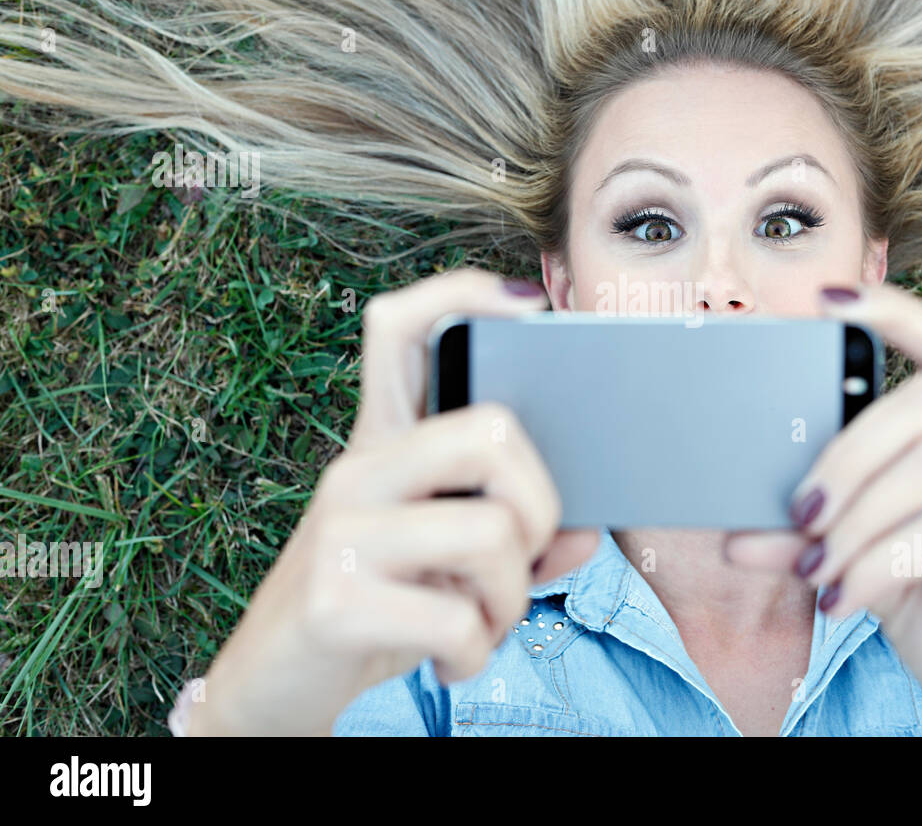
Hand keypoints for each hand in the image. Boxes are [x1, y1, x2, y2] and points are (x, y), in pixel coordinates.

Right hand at [188, 268, 599, 734]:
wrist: (274, 685)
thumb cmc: (379, 607)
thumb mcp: (447, 563)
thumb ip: (516, 538)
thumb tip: (588, 531)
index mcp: (383, 445)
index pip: (400, 329)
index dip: (461, 294)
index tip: (530, 306)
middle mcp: (356, 470)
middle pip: (490, 430)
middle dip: (540, 506)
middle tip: (521, 558)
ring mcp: (339, 531)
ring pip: (491, 533)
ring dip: (510, 600)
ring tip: (483, 625)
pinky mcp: (332, 602)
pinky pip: (457, 618)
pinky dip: (475, 654)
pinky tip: (452, 663)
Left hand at [724, 281, 921, 736]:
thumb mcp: (873, 573)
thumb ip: (817, 544)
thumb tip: (739, 535)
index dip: (892, 313)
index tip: (826, 298)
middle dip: (845, 454)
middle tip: (798, 514)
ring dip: (855, 518)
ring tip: (818, 570)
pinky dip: (875, 565)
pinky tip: (844, 600)